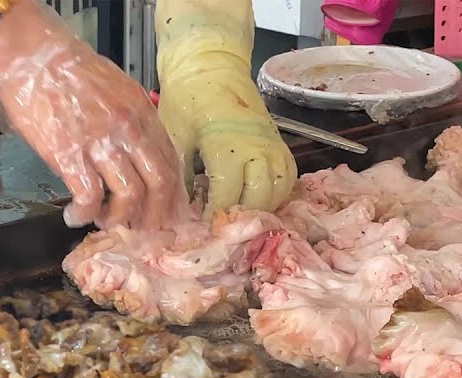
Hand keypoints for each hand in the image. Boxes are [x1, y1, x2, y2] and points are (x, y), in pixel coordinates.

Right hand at [0, 2, 184, 229]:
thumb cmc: (69, 69)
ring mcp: (101, 143)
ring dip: (120, 218)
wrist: (31, 56)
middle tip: (144, 228)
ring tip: (106, 222)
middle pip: (158, 183)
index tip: (167, 210)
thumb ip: (133, 119)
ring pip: (128, 196)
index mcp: (143, 113)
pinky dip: (85, 215)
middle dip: (156, 214)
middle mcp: (129, 130)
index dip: (172, 192)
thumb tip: (139, 151)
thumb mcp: (117, 88)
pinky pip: (89, 197)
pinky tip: (75, 216)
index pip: (169, 161)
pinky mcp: (70, 156)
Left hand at [159, 74, 296, 214]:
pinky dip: (275, 194)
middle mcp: (257, 147)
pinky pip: (287, 179)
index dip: (215, 216)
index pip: (228, 194)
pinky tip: (257, 199)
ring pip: (278, 192)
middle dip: (240, 217)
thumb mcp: (174, 136)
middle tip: (221, 225)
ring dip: (260, 208)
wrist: (211, 66)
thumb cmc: (187, 98)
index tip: (202, 227)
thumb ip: (180, 175)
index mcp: (227, 144)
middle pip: (259, 199)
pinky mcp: (281, 144)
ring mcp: (273, 146)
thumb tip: (182, 212)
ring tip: (239, 215)